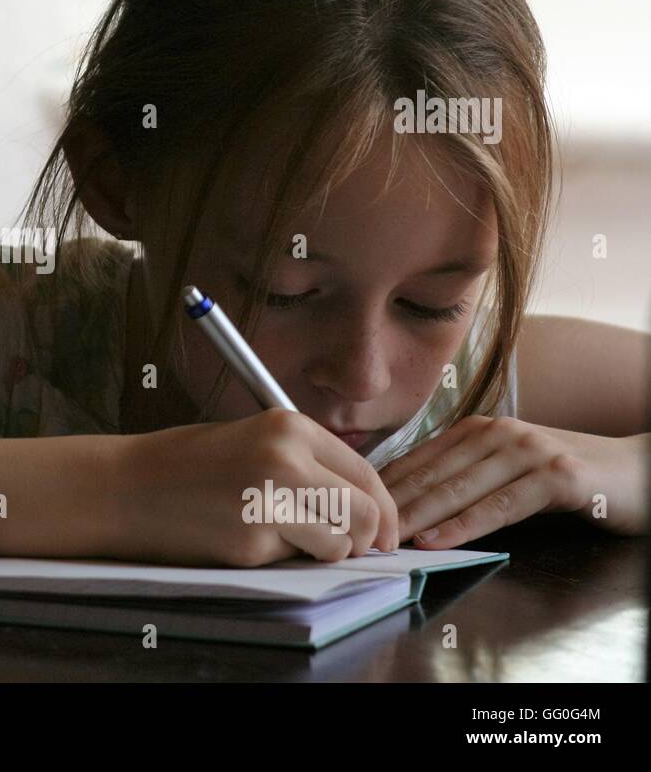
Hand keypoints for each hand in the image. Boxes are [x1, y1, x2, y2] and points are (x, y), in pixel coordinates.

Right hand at [110, 408, 399, 566]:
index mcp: (289, 427)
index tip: (386, 533)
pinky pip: (291, 560)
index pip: (366, 474)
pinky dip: (278, 558)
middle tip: (352, 548)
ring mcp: (270, 502)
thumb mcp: (253, 440)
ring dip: (323, 551)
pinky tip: (243, 537)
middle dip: (366, 539)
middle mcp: (287, 459)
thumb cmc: (187, 465)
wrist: (127, 487)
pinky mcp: (250, 542)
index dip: (384, 510)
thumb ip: (307, 465)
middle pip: (366, 513)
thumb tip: (363, 507)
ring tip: (285, 538)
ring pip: (339, 544)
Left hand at [379, 415, 648, 547]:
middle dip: (388, 505)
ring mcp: (526, 450)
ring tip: (383, 539)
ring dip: (417, 516)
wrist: (638, 472)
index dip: (379, 489)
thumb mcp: (504, 471)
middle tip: (354, 531)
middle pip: (429, 474)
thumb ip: (461, 477)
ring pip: (458, 488)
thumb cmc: (564, 477)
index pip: (414, 461)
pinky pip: (500, 504)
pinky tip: (437, 540)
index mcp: (475, 429)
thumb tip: (403, 500)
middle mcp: (495, 432)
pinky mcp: (556, 475)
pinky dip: (465, 524)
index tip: (347, 513)